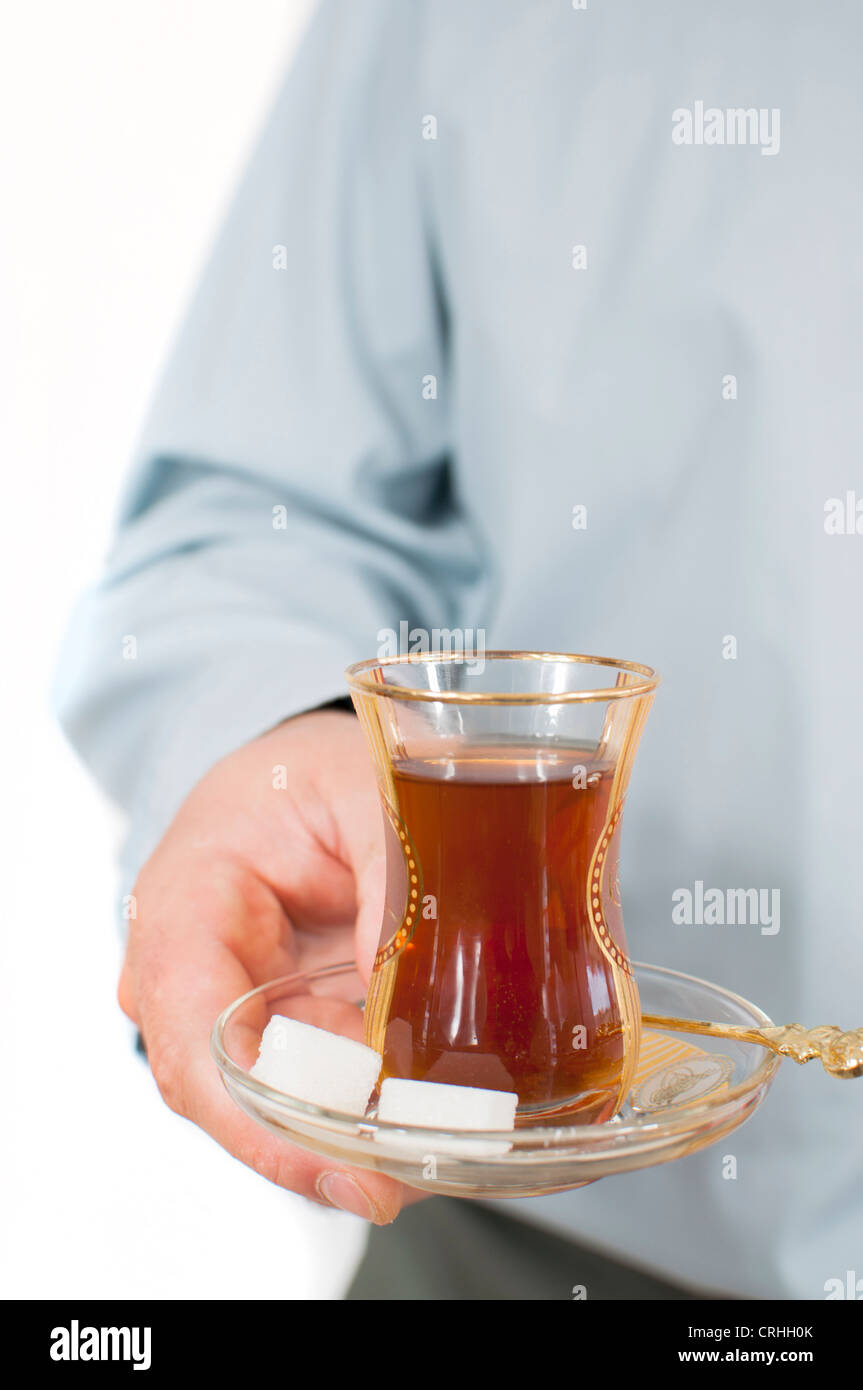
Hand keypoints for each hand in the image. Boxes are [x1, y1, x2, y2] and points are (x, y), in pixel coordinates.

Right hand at [118, 708, 412, 1223]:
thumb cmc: (307, 775)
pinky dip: (382, 1104)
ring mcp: (233, 1018)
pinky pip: (327, 1089)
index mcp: (182, 911)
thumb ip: (389, 874)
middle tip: (421, 1169)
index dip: (263, 1126)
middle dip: (332, 1144)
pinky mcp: (283, 1036)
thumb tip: (412, 985)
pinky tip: (443, 1106)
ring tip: (455, 1135)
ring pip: (290, 1106)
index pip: (195, 1045)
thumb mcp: (361, 789)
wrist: (294, 779)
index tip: (347, 1170)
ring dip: (368, 1129)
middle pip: (242, 1100)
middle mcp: (188, 985)